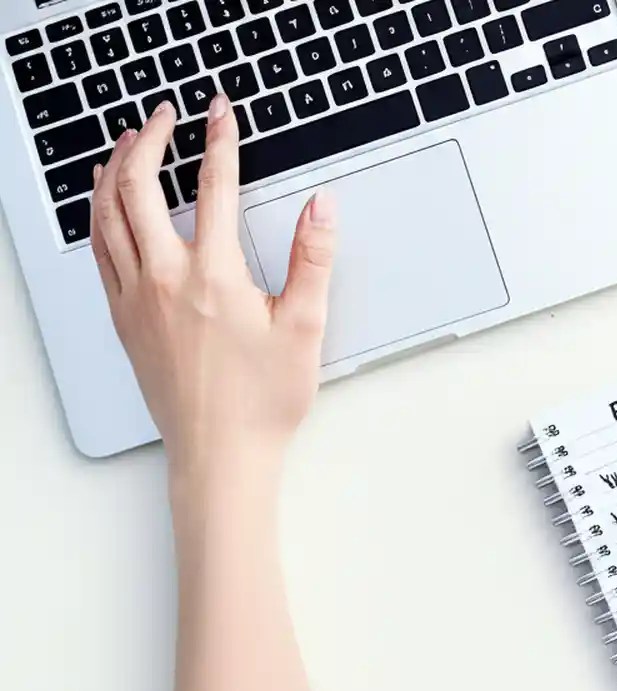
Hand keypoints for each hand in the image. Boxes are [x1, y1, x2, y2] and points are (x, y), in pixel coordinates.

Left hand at [90, 95, 335, 499]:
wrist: (220, 454)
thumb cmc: (263, 400)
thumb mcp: (305, 326)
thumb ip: (313, 257)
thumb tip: (321, 206)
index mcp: (212, 277)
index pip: (213, 188)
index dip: (218, 140)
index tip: (220, 112)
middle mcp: (164, 280)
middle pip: (138, 188)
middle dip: (150, 140)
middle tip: (166, 116)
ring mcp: (135, 299)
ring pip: (105, 215)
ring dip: (113, 169)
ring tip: (127, 142)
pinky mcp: (123, 320)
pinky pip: (99, 251)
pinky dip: (98, 214)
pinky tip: (105, 202)